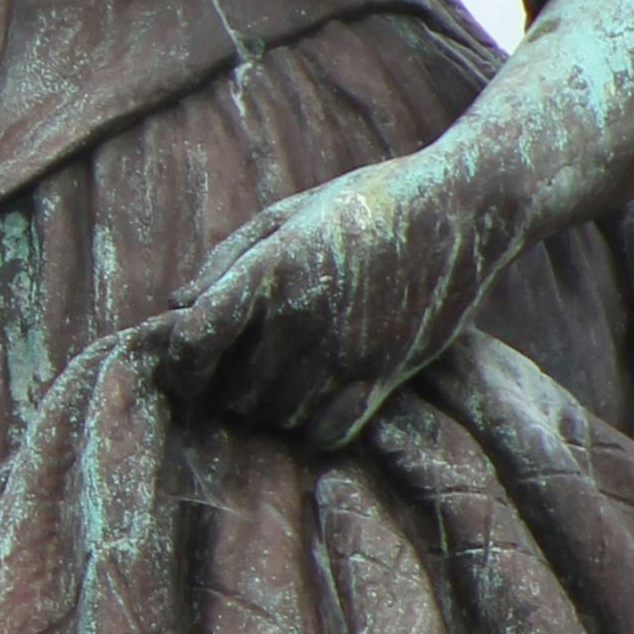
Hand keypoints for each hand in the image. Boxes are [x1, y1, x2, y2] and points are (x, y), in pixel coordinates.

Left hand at [148, 152, 520, 448]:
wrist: (460, 209)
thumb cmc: (364, 202)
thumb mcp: (287, 213)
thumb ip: (226, 261)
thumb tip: (173, 306)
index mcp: (269, 269)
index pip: (196, 338)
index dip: (177, 363)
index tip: (178, 369)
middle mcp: (301, 315)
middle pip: (233, 390)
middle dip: (223, 388)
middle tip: (233, 375)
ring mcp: (344, 350)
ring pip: (276, 416)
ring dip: (266, 409)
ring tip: (276, 383)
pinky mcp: (383, 374)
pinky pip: (326, 431)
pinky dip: (309, 427)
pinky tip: (313, 400)